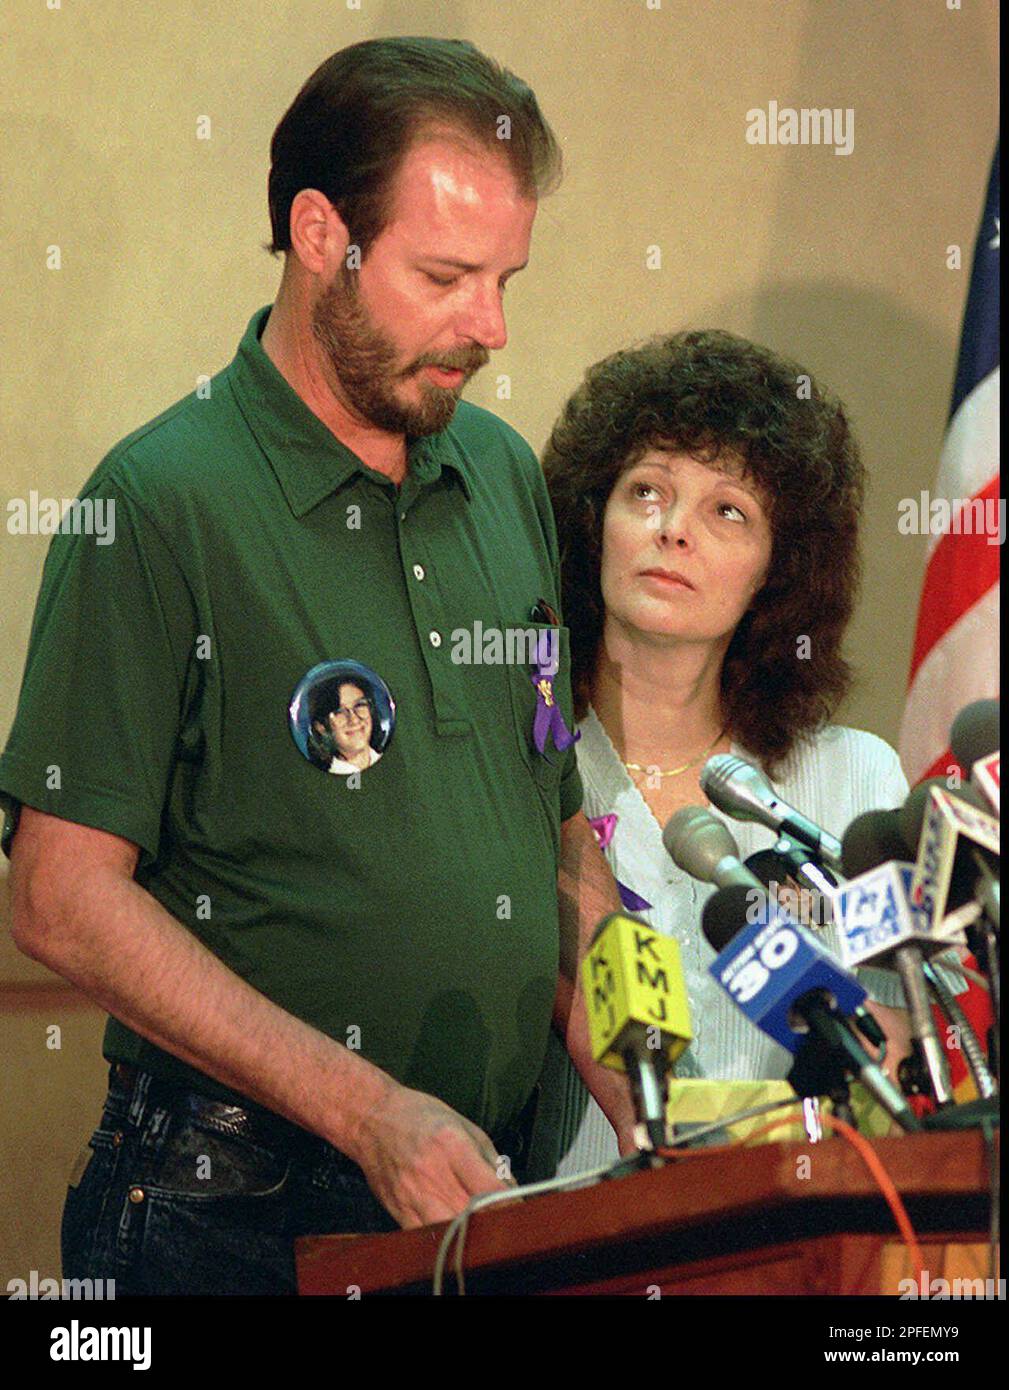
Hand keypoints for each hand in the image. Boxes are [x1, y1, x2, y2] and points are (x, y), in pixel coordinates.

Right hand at [346, 1083, 515, 1228]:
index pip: (489, 1189)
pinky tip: (452, 1228)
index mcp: (452, 1145)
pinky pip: (427, 1237)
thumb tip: (512, 1192)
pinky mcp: (398, 1210)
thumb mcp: (465, 1125)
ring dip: (469, 1234)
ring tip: (479, 1226)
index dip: (511, 1205)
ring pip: (449, 1232)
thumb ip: (490, 1160)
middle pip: (471, 1216)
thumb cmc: (420, 1117)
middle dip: (493, 1221)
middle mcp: (431, 1172)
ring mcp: (412, 1194)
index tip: (521, 1209)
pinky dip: (444, 1238)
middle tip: (504, 1220)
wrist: (371, 1118)